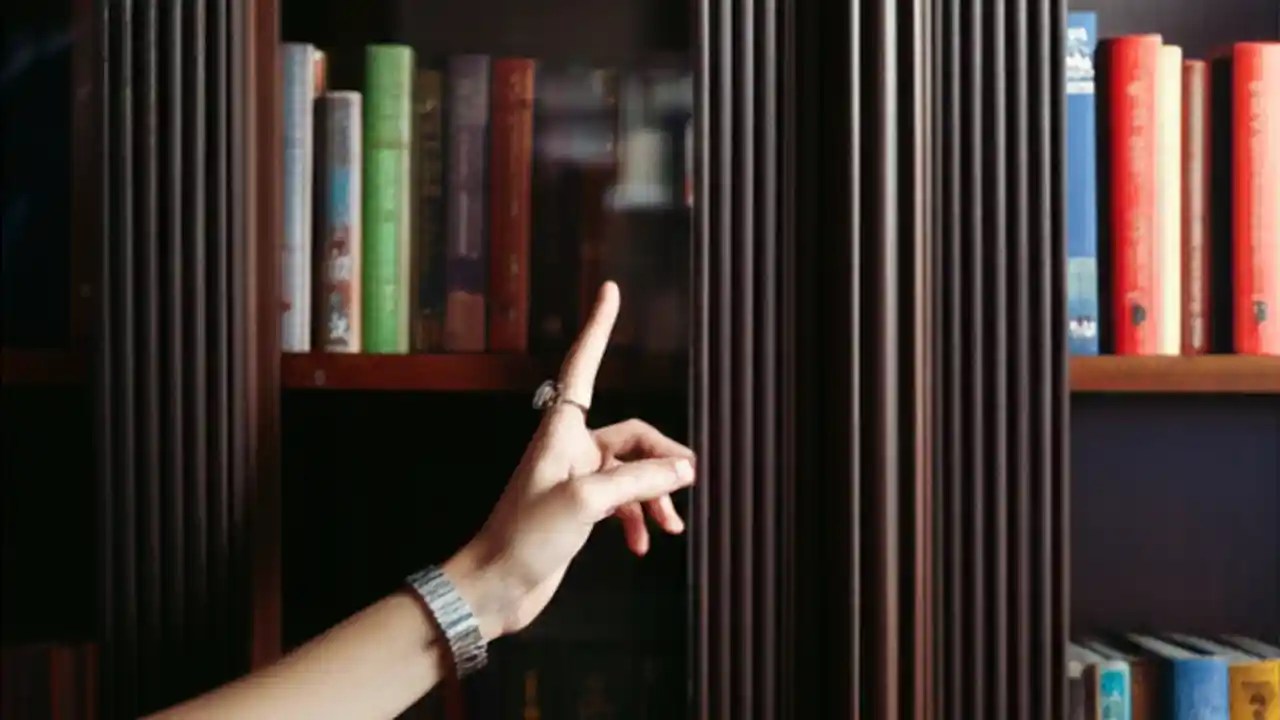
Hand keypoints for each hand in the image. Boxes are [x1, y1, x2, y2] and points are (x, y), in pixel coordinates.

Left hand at [443, 282, 696, 640]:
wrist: (494, 586)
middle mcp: (569, 448)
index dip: (598, 328)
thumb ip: (638, 481)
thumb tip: (682, 468)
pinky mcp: (579, 510)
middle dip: (661, 459)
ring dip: (655, 495)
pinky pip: (622, 501)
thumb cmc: (525, 537)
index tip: (610, 291)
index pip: (584, 366)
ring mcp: (576, 479)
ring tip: (670, 525)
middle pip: (632, 436)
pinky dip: (638, 518)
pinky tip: (644, 543)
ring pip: (633, 471)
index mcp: (561, 431)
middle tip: (685, 484)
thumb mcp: (586, 503)